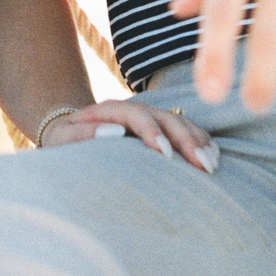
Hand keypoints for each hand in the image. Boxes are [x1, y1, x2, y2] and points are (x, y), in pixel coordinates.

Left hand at [38, 98, 218, 170]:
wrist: (69, 135)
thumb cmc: (64, 142)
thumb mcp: (62, 139)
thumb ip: (82, 135)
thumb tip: (114, 133)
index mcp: (110, 110)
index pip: (136, 116)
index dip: (152, 132)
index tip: (165, 154)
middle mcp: (133, 111)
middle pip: (164, 118)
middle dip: (185, 140)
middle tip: (202, 165)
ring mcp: (149, 118)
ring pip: (179, 123)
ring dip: (197, 141)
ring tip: (211, 164)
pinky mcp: (159, 130)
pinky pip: (185, 131)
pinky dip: (200, 141)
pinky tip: (214, 155)